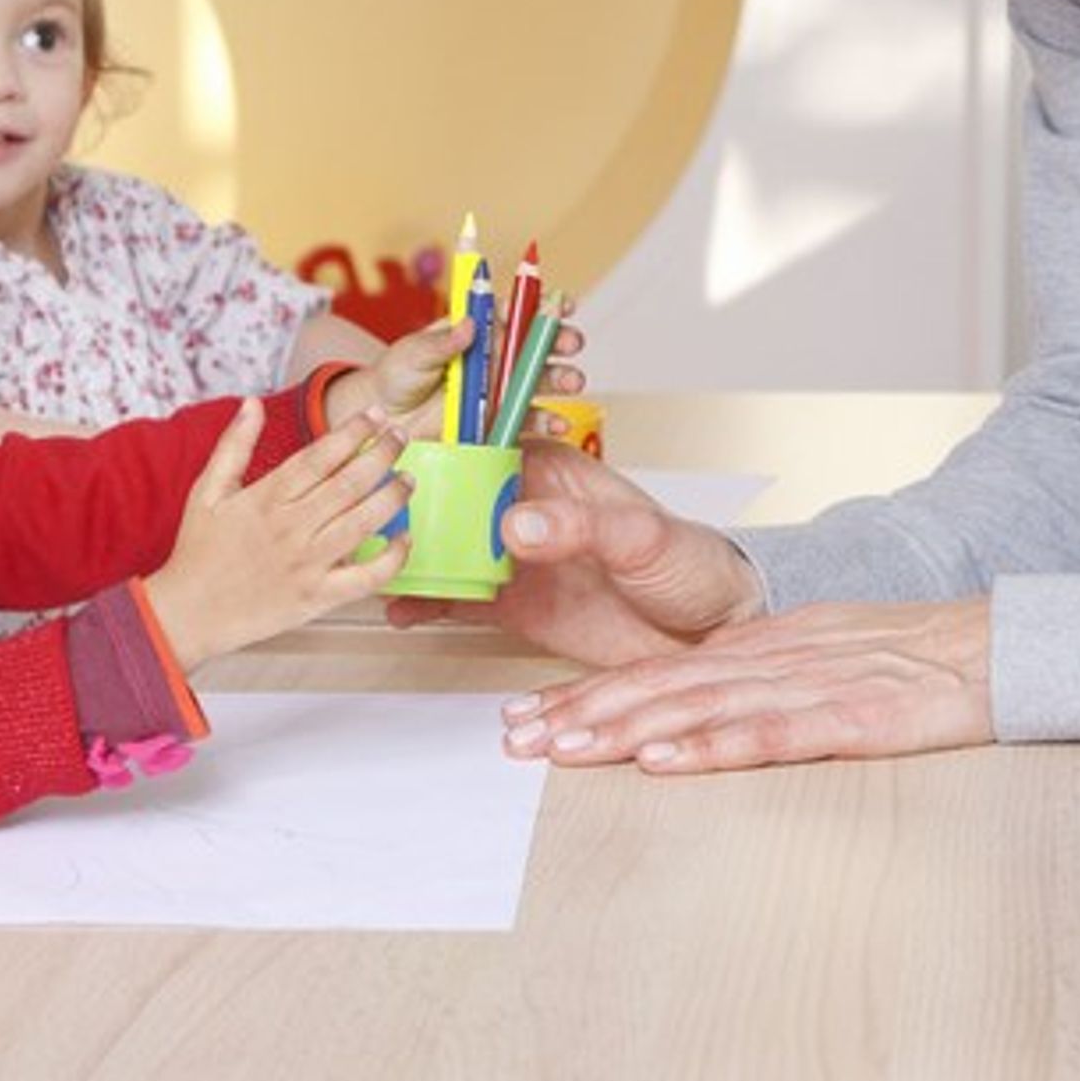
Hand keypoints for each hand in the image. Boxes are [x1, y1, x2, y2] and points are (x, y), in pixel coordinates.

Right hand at [144, 400, 411, 668]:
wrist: (187, 614)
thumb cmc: (197, 552)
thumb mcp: (206, 491)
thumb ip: (233, 445)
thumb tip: (251, 404)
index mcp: (266, 498)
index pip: (319, 456)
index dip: (352, 432)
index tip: (374, 415)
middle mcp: (291, 527)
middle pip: (349, 482)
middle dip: (382, 454)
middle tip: (401, 436)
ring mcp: (307, 563)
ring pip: (363, 522)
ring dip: (392, 496)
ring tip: (408, 479)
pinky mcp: (317, 597)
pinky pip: (366, 577)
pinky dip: (391, 558)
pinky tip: (403, 539)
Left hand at [324, 315, 590, 439]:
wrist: (386, 418)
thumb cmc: (397, 375)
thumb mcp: (413, 353)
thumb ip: (441, 342)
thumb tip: (469, 326)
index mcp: (476, 330)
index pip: (512, 312)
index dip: (538, 305)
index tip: (560, 304)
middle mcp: (494, 356)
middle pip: (534, 344)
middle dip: (557, 342)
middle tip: (571, 344)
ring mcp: (498, 388)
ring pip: (538, 379)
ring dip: (560, 379)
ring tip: (572, 382)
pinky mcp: (497, 419)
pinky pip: (526, 419)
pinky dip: (545, 421)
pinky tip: (558, 423)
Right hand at [384, 439, 758, 665]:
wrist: (711, 633)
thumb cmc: (691, 565)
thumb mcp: (640, 537)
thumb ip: (579, 528)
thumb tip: (515, 524)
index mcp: (554, 470)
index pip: (485, 447)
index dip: (441, 447)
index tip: (399, 454)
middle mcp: (526, 508)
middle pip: (452, 499)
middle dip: (410, 507)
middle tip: (369, 517)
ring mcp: (515, 557)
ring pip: (447, 549)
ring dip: (411, 555)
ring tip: (369, 560)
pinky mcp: (513, 603)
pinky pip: (459, 599)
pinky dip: (427, 603)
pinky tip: (399, 607)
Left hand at [496, 598, 995, 773]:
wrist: (1000, 648)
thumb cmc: (913, 658)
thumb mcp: (818, 653)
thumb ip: (753, 674)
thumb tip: (686, 705)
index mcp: (761, 645)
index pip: (656, 670)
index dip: (585, 694)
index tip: (524, 719)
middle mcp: (771, 659)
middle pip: (659, 684)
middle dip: (581, 712)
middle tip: (514, 739)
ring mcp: (809, 687)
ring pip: (700, 705)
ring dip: (627, 727)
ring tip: (566, 747)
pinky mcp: (852, 721)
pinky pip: (773, 735)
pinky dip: (714, 748)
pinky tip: (668, 762)